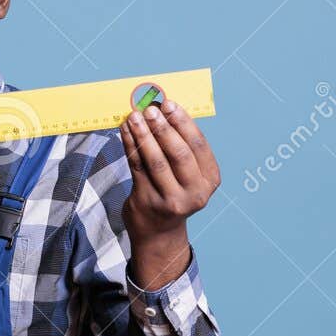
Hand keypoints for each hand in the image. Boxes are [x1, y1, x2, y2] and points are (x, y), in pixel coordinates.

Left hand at [119, 97, 220, 289]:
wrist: (159, 231)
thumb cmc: (174, 191)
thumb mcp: (188, 174)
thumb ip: (181, 146)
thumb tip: (162, 109)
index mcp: (210, 180)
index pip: (198, 146)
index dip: (183, 122)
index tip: (169, 104)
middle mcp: (195, 193)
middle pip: (178, 153)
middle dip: (163, 128)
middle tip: (150, 109)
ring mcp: (170, 200)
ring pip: (155, 160)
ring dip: (143, 135)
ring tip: (134, 116)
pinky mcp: (147, 202)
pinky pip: (136, 167)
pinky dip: (129, 145)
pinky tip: (125, 130)